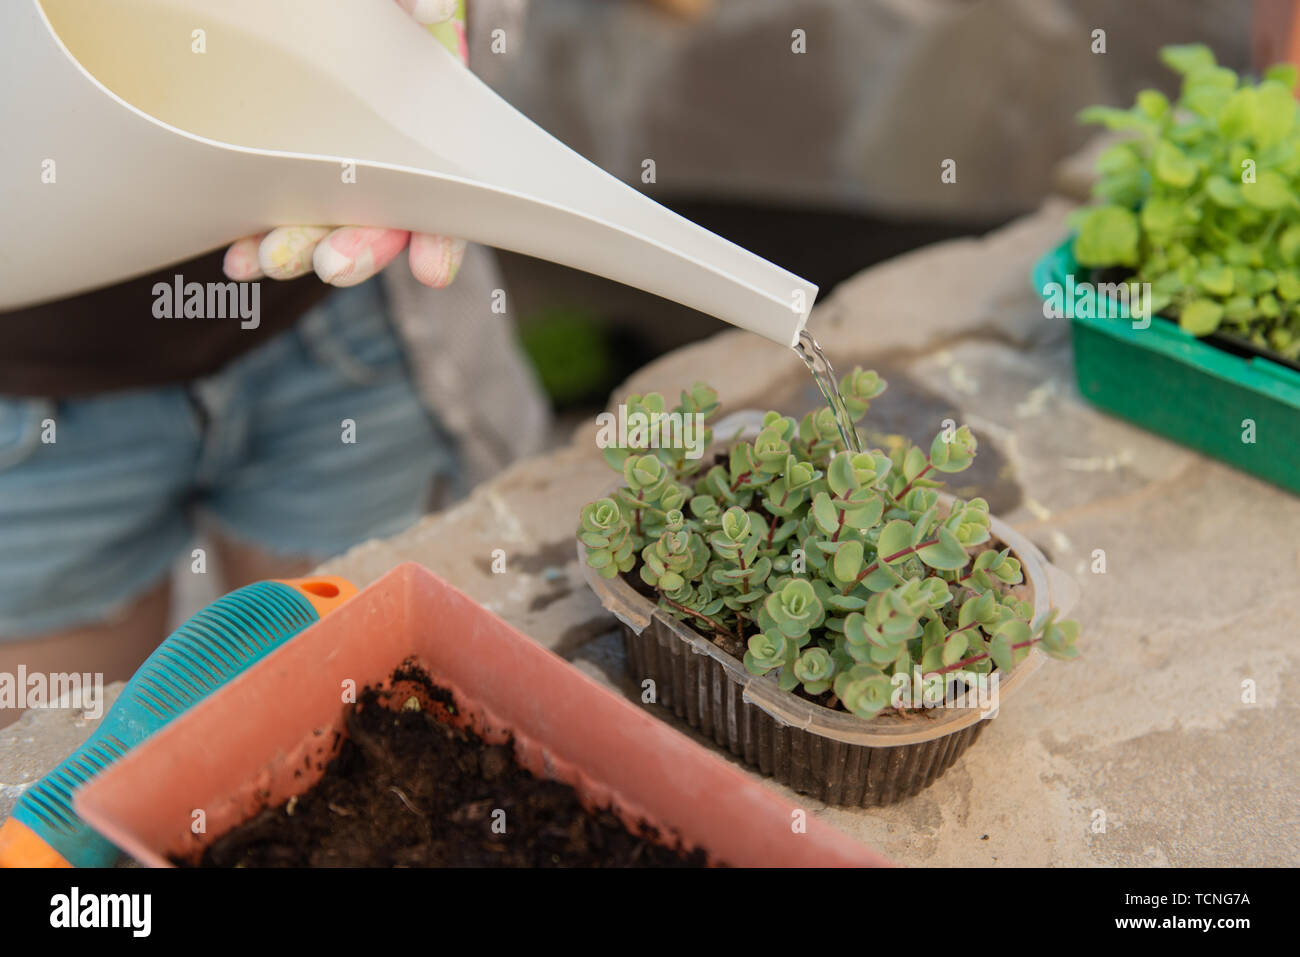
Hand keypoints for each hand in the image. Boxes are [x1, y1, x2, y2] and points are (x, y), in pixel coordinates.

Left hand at [222, 0, 467, 288]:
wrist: (321, 5)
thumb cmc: (376, 4)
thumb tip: (434, 10)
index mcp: (424, 101)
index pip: (446, 182)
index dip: (443, 231)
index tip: (432, 269)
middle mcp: (383, 141)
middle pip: (383, 211)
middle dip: (360, 247)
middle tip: (333, 265)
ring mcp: (330, 150)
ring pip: (326, 217)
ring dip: (301, 250)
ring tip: (271, 262)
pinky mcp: (276, 149)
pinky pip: (273, 201)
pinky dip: (256, 233)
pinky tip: (238, 257)